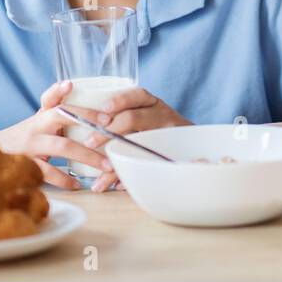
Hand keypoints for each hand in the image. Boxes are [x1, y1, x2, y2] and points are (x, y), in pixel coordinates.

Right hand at [0, 81, 114, 190]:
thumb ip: (59, 119)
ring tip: (107, 165)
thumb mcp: (39, 125)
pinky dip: (65, 179)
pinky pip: (49, 172)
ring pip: (62, 146)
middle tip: (108, 125)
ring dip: (88, 156)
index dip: (58, 90)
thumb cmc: (24, 141)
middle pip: (61, 115)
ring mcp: (30, 146)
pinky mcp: (26, 166)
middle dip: (86, 118)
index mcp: (41, 116)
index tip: (70, 84)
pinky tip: (78, 184)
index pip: (49, 98)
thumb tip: (98, 119)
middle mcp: (36, 126)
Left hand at [73, 87, 191, 191]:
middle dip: (108, 131)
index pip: (137, 95)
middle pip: (134, 118)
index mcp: (152, 104)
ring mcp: (166, 136)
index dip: (120, 100)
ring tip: (98, 178)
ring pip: (137, 147)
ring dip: (114, 162)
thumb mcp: (149, 112)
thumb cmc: (161, 127)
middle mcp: (161, 116)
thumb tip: (86, 118)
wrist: (195, 145)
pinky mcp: (168, 156)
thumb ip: (125, 113)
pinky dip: (127, 177)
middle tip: (89, 142)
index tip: (104, 109)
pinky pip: (146, 166)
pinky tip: (114, 186)